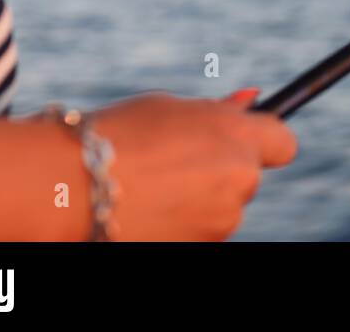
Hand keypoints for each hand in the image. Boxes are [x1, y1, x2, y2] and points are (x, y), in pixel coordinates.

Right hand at [89, 90, 296, 240]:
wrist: (66, 186)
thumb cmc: (116, 135)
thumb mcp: (170, 109)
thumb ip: (218, 112)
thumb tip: (253, 99)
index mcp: (237, 138)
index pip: (283, 142)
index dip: (264, 141)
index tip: (243, 141)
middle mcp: (239, 181)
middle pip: (248, 177)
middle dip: (222, 170)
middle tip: (175, 163)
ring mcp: (220, 222)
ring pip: (222, 208)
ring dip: (199, 199)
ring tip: (150, 187)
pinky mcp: (199, 250)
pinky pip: (199, 231)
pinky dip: (181, 223)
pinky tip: (146, 210)